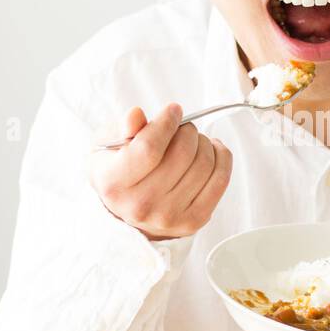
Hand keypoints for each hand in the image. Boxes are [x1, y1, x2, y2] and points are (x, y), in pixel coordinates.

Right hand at [89, 104, 232, 239]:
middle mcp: (140, 205)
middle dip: (187, 130)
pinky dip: (221, 157)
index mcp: (114, 183)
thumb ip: (122, 128)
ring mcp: (169, 216)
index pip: (149, 148)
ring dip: (203, 142)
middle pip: (181, 153)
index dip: (166, 123)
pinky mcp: (194, 220)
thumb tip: (136, 115)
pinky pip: (220, 179)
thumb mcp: (108, 145)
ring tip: (194, 140)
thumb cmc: (120, 170)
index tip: (173, 110)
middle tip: (183, 127)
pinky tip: (211, 149)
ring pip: (204, 163)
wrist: (130, 211)